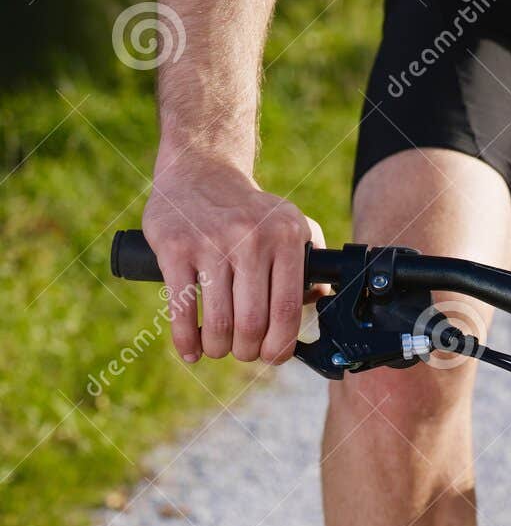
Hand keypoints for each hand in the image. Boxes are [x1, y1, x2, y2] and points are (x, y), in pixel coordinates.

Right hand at [143, 157, 324, 364]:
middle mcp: (251, 238)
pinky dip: (186, 341)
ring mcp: (211, 242)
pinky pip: (181, 310)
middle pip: (252, 324)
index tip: (272, 356)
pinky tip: (191, 350)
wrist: (200, 169)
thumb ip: (311, 264)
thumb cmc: (249, 211)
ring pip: (219, 324)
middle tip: (243, 350)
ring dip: (218, 348)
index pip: (287, 311)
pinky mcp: (175, 247)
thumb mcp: (290, 225)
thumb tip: (319, 302)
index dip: (280, 347)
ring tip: (218, 346)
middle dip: (247, 351)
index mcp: (285, 237)